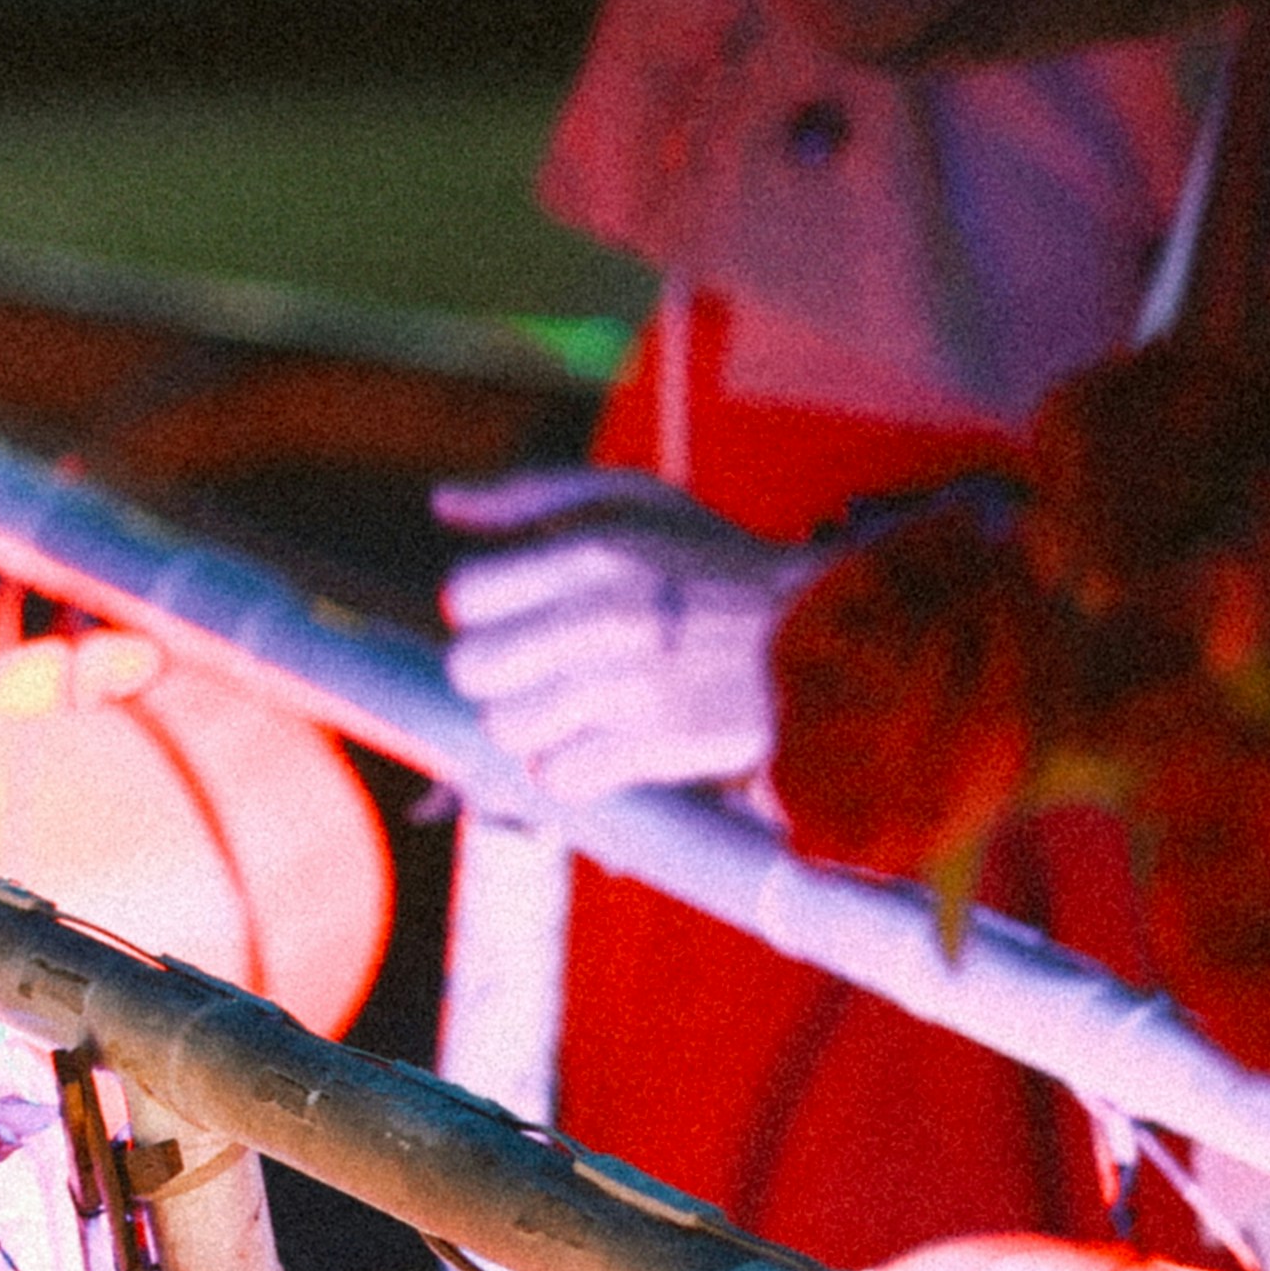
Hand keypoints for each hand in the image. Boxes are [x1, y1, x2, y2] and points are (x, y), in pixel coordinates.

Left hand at [431, 469, 818, 802]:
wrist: (826, 633)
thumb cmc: (718, 563)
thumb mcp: (635, 498)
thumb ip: (533, 494)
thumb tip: (443, 504)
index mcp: (592, 553)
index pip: (465, 596)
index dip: (481, 610)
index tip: (515, 613)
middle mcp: (601, 619)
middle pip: (472, 670)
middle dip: (494, 674)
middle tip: (535, 669)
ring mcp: (626, 689)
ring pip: (507, 728)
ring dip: (530, 725)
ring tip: (572, 707)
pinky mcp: (652, 749)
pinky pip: (557, 777)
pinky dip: (569, 769)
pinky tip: (600, 744)